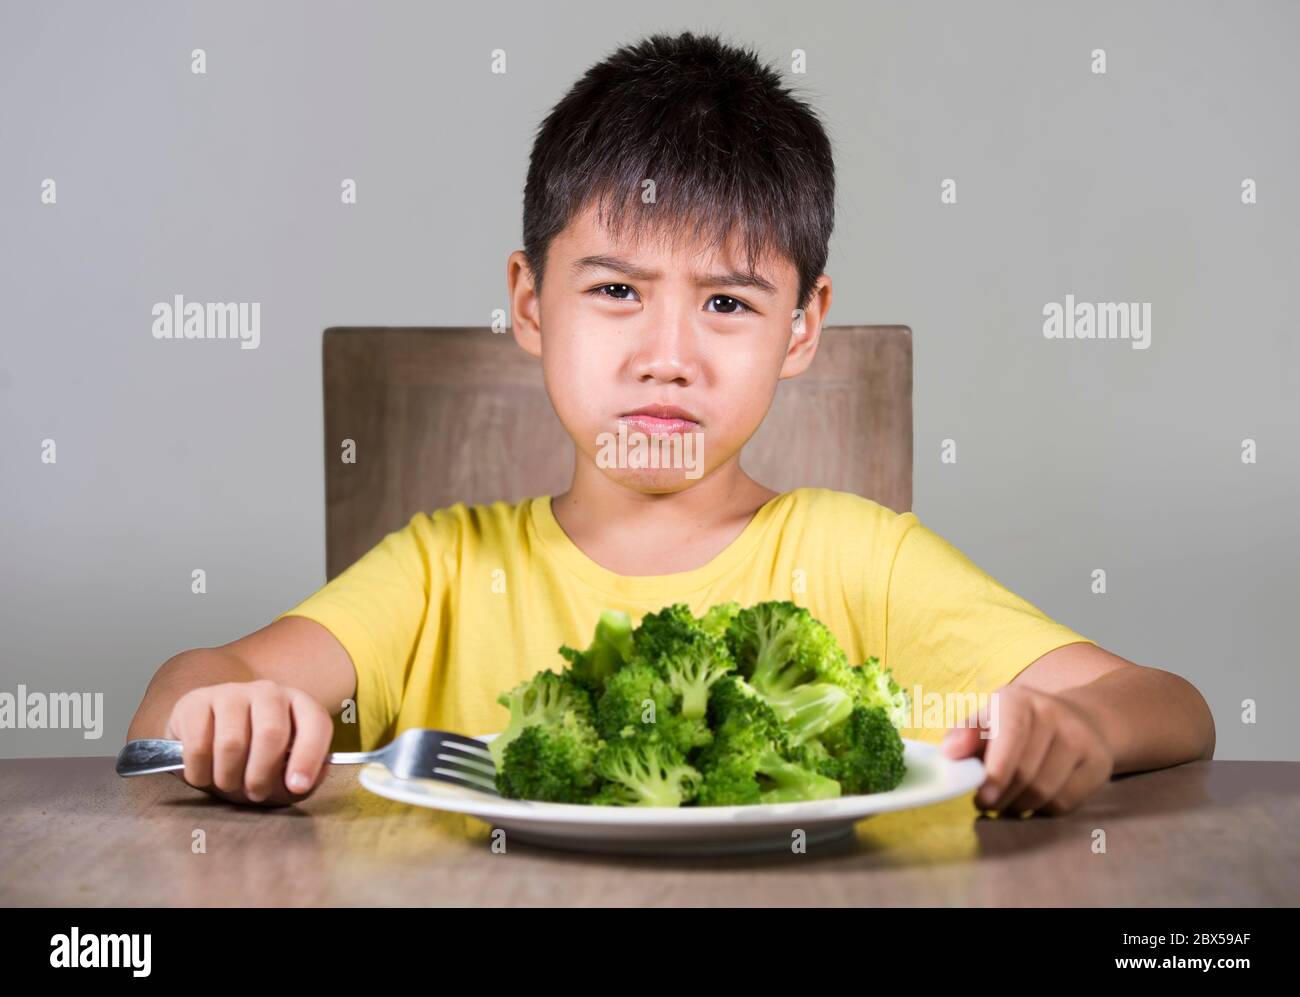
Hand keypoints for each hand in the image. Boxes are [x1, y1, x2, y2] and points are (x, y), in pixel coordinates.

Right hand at [163, 679, 333, 805]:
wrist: (204, 736)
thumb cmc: (251, 759)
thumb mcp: (281, 774)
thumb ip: (301, 782)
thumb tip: (304, 782)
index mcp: (300, 705)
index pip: (315, 724)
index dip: (309, 757)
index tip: (297, 786)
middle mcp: (269, 692)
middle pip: (271, 733)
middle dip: (262, 775)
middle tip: (255, 793)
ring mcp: (231, 693)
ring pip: (232, 743)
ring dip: (228, 778)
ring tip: (228, 783)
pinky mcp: (196, 702)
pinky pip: (198, 747)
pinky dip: (200, 773)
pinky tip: (203, 774)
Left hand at [940, 684, 1113, 815]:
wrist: (1076, 719)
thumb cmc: (1015, 726)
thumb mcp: (985, 721)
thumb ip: (963, 736)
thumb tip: (949, 753)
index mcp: (1018, 699)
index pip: (1010, 737)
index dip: (995, 774)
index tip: (981, 799)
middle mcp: (1053, 712)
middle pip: (1025, 774)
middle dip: (1001, 798)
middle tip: (987, 804)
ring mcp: (1081, 737)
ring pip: (1045, 792)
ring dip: (1020, 807)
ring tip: (1007, 803)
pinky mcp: (1100, 762)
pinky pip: (1066, 802)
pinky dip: (1043, 811)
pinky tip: (1033, 801)